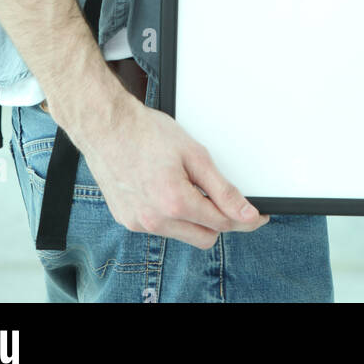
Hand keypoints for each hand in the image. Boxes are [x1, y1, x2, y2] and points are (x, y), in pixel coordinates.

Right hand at [77, 91, 269, 247]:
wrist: (106, 127)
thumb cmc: (146, 133)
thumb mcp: (195, 155)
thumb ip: (223, 189)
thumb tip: (245, 213)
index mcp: (175, 203)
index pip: (223, 224)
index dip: (244, 219)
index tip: (257, 215)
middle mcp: (156, 221)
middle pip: (205, 237)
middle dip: (220, 221)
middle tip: (225, 199)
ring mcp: (139, 223)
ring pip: (183, 235)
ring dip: (194, 219)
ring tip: (190, 186)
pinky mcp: (127, 220)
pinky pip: (161, 228)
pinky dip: (172, 216)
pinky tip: (168, 191)